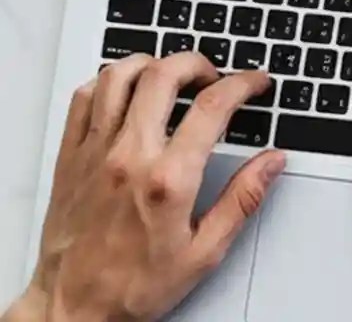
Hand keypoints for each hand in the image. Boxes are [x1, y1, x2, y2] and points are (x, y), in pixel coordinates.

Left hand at [6, 53, 285, 321]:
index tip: (255, 82)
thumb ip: (243, 199)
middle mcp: (129, 157)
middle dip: (198, 63)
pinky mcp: (70, 157)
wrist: (74, 308)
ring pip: (119, 76)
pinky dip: (108, 81)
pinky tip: (127, 91)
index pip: (212, 107)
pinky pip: (84, 98)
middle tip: (215, 75)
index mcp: (168, 180)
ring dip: (153, 64)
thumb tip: (272, 163)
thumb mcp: (205, 251)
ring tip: (172, 74)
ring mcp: (95, 153)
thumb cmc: (133, 286)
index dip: (242, 84)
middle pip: (164, 76)